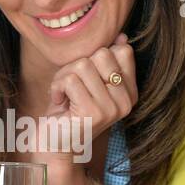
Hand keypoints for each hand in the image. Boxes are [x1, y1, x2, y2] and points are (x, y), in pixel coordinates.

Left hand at [40, 33, 137, 168]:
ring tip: (62, 95)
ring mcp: (111, 108)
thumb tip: (121, 37)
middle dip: (76, 65)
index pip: (123, 51)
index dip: (95, 57)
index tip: (84, 78)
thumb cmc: (68, 113)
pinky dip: (57, 87)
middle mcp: (125, 102)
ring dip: (63, 76)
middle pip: (102, 54)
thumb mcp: (89, 83)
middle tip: (68, 86)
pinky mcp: (93, 112)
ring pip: (83, 64)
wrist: (54, 147)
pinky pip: (71, 79)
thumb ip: (105, 63)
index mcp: (129, 93)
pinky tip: (58, 102)